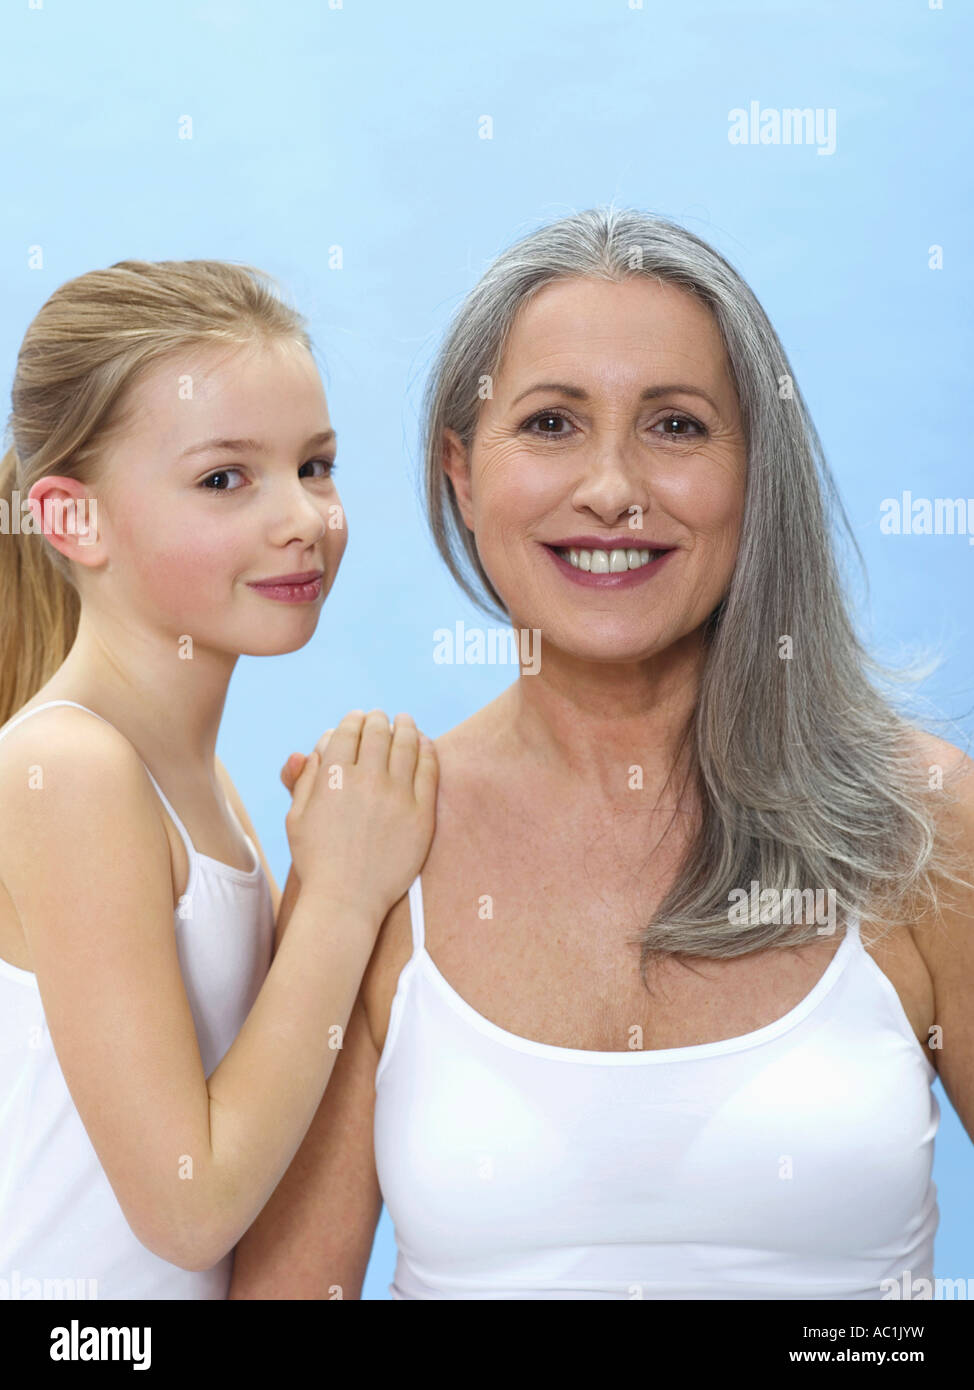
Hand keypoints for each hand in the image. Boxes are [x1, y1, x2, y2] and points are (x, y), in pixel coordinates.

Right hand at [284, 710, 437, 921]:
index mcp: (334, 777)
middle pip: (377, 733)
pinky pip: (428, 770)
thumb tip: (315, 746)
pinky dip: (426, 750)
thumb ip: (305, 778)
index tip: (357, 719)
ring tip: (405, 722)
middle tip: (380, 718)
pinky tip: (425, 744)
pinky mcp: (421, 813)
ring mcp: (397, 795)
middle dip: (377, 720)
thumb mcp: (297, 816)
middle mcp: (366, 779)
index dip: (353, 721)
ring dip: (405, 727)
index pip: (347, 732)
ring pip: (406, 744)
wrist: (346, 900)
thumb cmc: (317, 859)